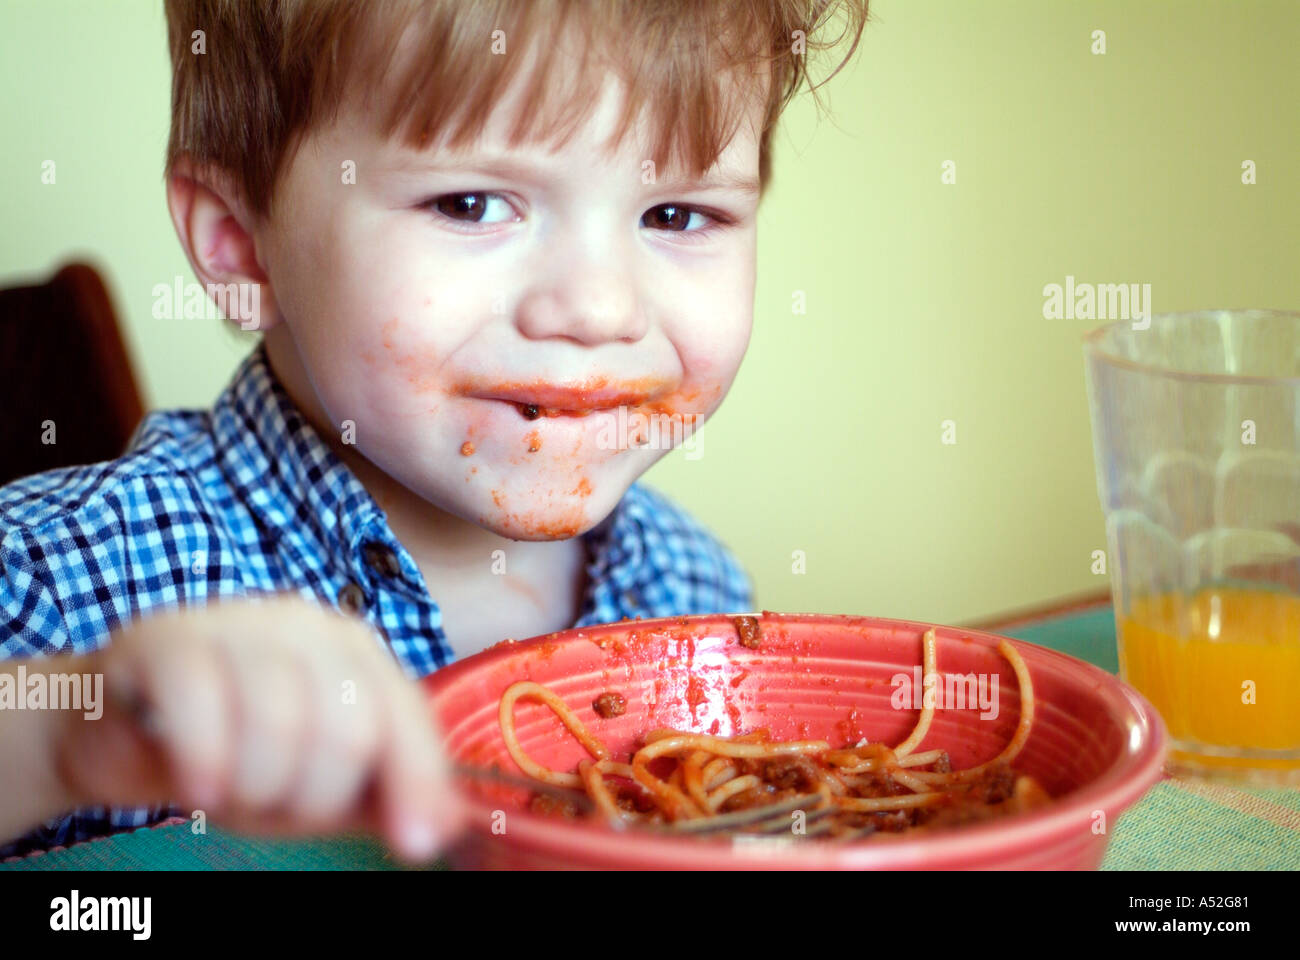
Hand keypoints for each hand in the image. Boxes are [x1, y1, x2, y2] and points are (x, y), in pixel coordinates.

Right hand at [53, 593, 463, 862]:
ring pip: (277, 719)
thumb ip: (383, 795)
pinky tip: (196, 787)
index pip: (404, 716)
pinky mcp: (167, 638)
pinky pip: (202, 705)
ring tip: (227, 792)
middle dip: (313, 796)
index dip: (416, 782)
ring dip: (253, 787)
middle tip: (272, 806)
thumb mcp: (317, 785)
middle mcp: (307, 625)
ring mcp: (237, 622)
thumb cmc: (235, 753)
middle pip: (347, 726)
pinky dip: (203, 763)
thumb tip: (453, 820)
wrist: (119, 729)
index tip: (415, 843)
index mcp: (355, 652)